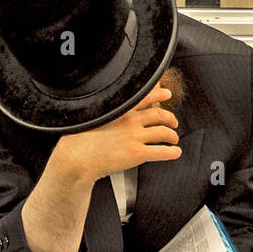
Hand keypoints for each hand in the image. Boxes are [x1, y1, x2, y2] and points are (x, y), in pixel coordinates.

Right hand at [43, 84, 180, 184]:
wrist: (76, 158)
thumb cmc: (78, 142)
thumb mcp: (92, 118)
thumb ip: (106, 114)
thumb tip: (109, 116)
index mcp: (119, 110)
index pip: (145, 96)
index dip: (159, 94)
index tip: (166, 93)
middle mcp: (130, 120)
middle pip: (159, 114)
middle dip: (170, 118)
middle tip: (173, 122)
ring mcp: (135, 136)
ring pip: (164, 132)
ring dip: (172, 136)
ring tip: (174, 139)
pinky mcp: (137, 153)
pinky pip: (162, 151)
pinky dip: (172, 152)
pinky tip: (175, 153)